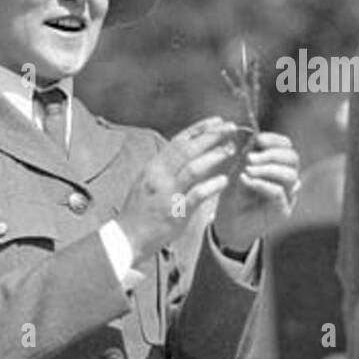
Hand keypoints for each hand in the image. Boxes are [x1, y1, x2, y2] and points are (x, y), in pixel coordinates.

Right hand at [119, 117, 238, 265]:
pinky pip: (197, 195)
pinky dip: (212, 186)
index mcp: (153, 167)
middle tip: (230, 128)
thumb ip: (167, 167)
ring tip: (230, 149)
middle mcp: (159, 176)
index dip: (200, 129)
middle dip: (211, 136)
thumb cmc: (139, 210)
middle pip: (188, 149)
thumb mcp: (148, 181)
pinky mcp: (176, 212)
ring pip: (193, 168)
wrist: (127, 238)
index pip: (179, 141)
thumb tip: (187, 151)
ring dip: (214, 156)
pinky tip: (224, 180)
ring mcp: (167, 194)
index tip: (217, 121)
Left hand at [212, 131, 299, 251]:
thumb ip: (247, 155)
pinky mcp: (282, 211)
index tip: (258, 138)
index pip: (286, 147)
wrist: (228, 224)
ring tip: (247, 170)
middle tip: (249, 157)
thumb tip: (253, 135)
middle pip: (293, 158)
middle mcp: (286, 179)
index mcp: (278, 165)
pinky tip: (247, 180)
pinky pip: (279, 193)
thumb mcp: (238, 170)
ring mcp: (287, 196)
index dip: (275, 140)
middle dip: (271, 154)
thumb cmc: (234, 195)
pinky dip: (262, 184)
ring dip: (267, 169)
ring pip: (290, 175)